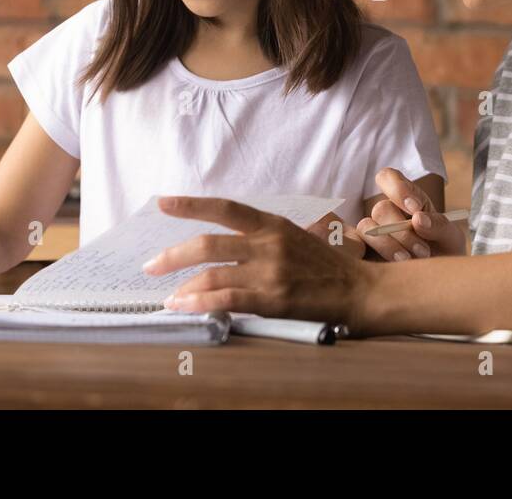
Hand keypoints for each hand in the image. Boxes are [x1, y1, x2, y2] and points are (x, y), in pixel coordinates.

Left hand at [144, 197, 376, 327]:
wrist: (360, 290)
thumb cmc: (327, 266)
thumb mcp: (294, 238)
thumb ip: (260, 239)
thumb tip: (221, 250)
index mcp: (272, 224)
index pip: (225, 208)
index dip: (191, 205)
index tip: (162, 203)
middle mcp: (268, 243)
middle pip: (208, 244)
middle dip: (172, 256)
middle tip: (151, 266)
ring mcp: (270, 271)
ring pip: (212, 274)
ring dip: (183, 288)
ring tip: (169, 297)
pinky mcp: (273, 298)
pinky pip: (227, 299)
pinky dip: (201, 304)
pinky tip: (186, 307)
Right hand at [357, 168, 465, 259]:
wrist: (441, 284)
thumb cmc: (445, 254)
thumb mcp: (451, 238)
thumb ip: (439, 225)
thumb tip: (417, 219)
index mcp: (406, 200)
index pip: (389, 178)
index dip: (397, 188)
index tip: (415, 209)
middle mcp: (386, 214)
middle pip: (381, 208)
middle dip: (402, 231)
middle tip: (424, 251)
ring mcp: (373, 233)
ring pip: (367, 228)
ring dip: (388, 245)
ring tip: (410, 261)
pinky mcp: (364, 254)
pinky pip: (355, 248)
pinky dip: (374, 255)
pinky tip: (391, 267)